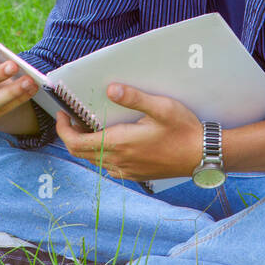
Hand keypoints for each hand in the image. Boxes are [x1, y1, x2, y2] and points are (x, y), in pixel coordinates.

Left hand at [55, 84, 203, 182]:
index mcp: (120, 143)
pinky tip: (111, 141)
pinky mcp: (136, 175)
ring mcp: (127, 171)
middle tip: (71, 117)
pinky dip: (100, 154)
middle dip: (70, 135)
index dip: (63, 129)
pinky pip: (108, 167)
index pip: (77, 142)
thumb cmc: (183, 130)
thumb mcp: (161, 107)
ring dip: (85, 145)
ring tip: (89, 126)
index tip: (61, 115)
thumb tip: (111, 89)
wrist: (202, 155)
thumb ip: (134, 98)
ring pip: (94, 161)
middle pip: (80, 153)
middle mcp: (119, 161)